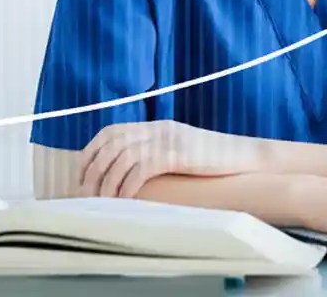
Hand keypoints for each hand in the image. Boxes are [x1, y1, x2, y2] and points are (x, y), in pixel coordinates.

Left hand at [76, 120, 264, 197]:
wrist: (244, 156)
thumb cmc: (212, 160)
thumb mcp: (180, 150)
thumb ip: (156, 153)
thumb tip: (130, 175)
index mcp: (155, 126)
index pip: (111, 132)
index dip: (91, 152)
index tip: (81, 174)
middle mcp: (157, 129)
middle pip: (112, 144)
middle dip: (93, 169)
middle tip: (85, 193)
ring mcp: (168, 139)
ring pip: (123, 156)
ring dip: (107, 180)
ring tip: (101, 200)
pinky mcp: (178, 154)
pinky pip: (143, 167)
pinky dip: (128, 184)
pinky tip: (124, 198)